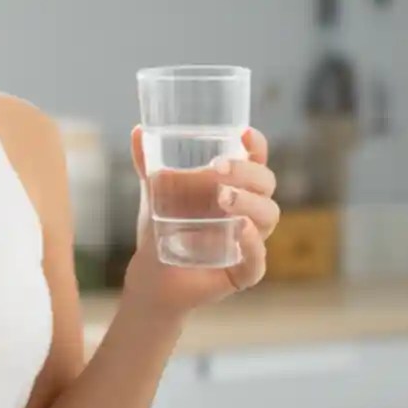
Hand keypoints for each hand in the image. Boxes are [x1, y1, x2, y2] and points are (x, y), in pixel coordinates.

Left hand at [122, 126, 280, 317]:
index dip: (257, 147)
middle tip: (218, 168)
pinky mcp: (242, 272)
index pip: (255, 163)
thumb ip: (148, 164)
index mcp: (233, 189)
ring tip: (222, 197)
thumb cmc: (161, 230)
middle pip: (265, 186)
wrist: (149, 277)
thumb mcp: (154, 194)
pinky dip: (253, 245)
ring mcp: (249, 243)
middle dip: (248, 173)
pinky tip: (241, 230)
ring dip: (249, 202)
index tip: (245, 133)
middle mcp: (248, 213)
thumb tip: (138, 129)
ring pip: (268, 217)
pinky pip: (258, 261)